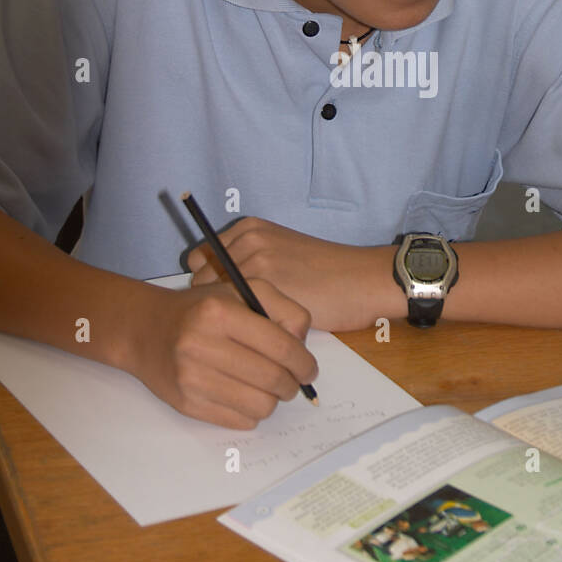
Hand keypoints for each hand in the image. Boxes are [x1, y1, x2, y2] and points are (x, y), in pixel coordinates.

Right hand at [134, 279, 317, 429]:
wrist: (146, 330)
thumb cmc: (202, 309)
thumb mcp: (242, 290)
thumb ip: (282, 308)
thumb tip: (302, 347)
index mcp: (219, 312)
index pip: (281, 347)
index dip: (304, 363)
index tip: (309, 370)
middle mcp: (202, 345)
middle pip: (273, 379)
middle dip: (292, 384)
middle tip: (292, 381)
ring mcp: (191, 378)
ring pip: (260, 405)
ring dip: (273, 400)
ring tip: (267, 387)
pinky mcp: (186, 404)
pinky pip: (240, 421)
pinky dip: (251, 412)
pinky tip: (245, 395)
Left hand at [186, 216, 393, 331]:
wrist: (362, 280)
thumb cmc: (327, 274)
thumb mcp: (282, 254)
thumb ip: (248, 263)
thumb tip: (215, 291)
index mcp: (248, 229)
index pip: (199, 260)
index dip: (207, 284)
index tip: (225, 302)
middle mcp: (246, 240)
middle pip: (200, 281)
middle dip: (213, 303)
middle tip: (240, 320)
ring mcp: (255, 261)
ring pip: (216, 302)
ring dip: (228, 319)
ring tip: (253, 328)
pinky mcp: (267, 286)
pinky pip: (236, 314)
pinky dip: (244, 328)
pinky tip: (263, 333)